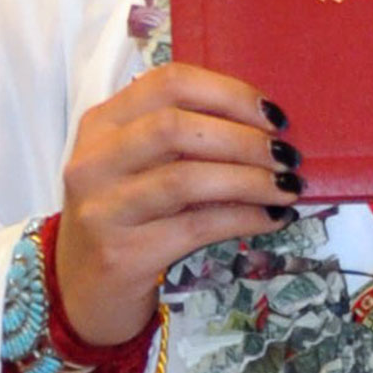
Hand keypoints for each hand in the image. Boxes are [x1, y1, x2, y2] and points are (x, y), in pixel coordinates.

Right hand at [57, 64, 300, 345]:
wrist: (84, 290)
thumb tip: (269, 126)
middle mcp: (94, 160)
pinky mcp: (120, 255)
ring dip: (251, 180)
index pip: (169, 83)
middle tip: (288, 155)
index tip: (273, 115)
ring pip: (186, 179)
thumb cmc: (130, 215)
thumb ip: (188, 137)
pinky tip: (274, 218)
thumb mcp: (144, 165)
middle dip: (244, 139)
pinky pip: (196, 227)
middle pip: (176, 127)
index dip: (229, 93)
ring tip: (289, 187)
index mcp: (103, 122)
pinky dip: (245, 218)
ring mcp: (102, 209)